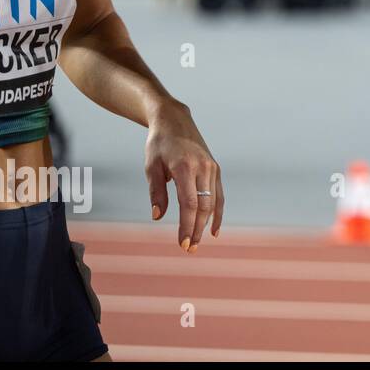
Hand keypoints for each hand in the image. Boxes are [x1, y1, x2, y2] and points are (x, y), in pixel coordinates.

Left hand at [145, 101, 222, 252]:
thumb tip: (158, 217)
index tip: (182, 243)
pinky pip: (219, 195)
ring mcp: (212, 168)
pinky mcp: (216, 169)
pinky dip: (218, 213)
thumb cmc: (159, 145)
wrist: (176, 121)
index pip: (189, 203)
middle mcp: (202, 167)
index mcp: (184, 167)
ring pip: (213, 202)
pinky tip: (214, 230)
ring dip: (206, 224)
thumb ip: (156, 192)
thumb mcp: (151, 166)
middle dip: (196, 229)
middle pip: (203, 206)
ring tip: (198, 242)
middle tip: (189, 248)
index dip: (187, 225)